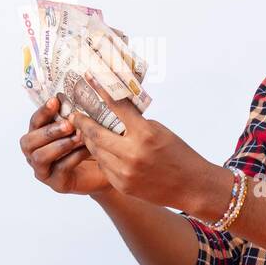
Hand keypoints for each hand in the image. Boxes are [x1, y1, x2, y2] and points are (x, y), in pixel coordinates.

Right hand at [19, 97, 112, 195]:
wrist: (107, 169)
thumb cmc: (90, 144)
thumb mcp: (81, 127)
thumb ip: (74, 115)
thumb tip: (77, 96)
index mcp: (38, 136)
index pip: (34, 122)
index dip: (43, 112)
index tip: (56, 100)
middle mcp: (35, 153)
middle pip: (29, 141)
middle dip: (48, 131)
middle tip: (68, 124)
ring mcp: (44, 170)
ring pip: (40, 157)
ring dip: (60, 145)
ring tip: (79, 137)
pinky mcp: (57, 184)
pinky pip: (60, 169)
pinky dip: (74, 157)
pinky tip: (87, 149)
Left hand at [68, 73, 218, 210]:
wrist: (190, 186)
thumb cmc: (178, 154)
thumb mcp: (160, 130)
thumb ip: (137, 122)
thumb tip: (115, 112)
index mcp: (145, 134)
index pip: (117, 107)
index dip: (101, 91)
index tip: (89, 78)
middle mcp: (132, 153)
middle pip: (97, 133)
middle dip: (82, 123)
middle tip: (74, 115)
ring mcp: (125, 172)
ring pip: (96, 151)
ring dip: (88, 140)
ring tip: (83, 132)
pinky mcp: (122, 185)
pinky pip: (103, 167)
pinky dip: (101, 156)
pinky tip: (99, 150)